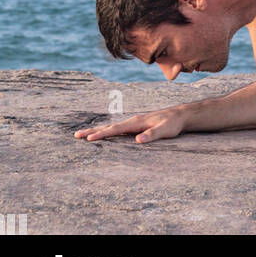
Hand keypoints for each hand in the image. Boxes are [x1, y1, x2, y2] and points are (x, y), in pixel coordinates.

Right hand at [74, 107, 188, 144]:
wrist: (179, 115)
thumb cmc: (172, 124)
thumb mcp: (165, 131)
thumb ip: (152, 135)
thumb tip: (138, 140)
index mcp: (136, 122)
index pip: (115, 129)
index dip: (102, 135)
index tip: (89, 139)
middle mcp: (132, 121)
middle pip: (109, 127)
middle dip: (92, 131)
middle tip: (76, 135)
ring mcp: (133, 123)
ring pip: (111, 127)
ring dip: (97, 131)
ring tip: (84, 135)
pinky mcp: (135, 126)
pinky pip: (117, 129)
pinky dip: (107, 131)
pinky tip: (103, 135)